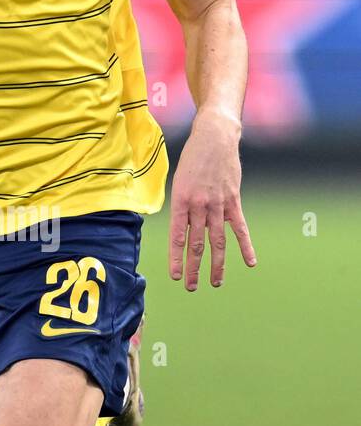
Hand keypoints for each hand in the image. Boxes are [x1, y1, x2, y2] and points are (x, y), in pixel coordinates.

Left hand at [168, 109, 255, 290]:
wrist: (213, 139)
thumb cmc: (192, 159)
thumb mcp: (178, 181)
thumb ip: (181, 206)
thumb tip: (182, 228)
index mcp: (180, 201)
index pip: (177, 237)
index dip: (176, 258)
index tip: (176, 275)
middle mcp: (199, 206)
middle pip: (196, 244)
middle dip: (193, 268)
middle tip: (191, 286)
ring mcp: (218, 205)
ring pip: (217, 241)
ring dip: (216, 264)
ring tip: (214, 282)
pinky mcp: (233, 201)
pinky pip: (240, 228)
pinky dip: (246, 246)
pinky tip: (250, 263)